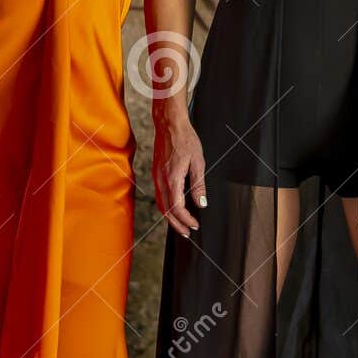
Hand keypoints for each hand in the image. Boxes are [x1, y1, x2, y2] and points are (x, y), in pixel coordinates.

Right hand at [153, 102, 206, 236]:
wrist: (170, 124)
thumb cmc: (185, 139)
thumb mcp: (198, 162)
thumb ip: (199, 185)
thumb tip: (201, 203)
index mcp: (172, 179)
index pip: (177, 208)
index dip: (186, 220)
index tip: (195, 225)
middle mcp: (161, 180)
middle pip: (166, 211)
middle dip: (177, 224)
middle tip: (187, 232)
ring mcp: (156, 177)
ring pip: (160, 204)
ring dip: (170, 217)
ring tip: (181, 224)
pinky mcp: (156, 173)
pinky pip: (159, 195)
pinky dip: (166, 206)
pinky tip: (174, 208)